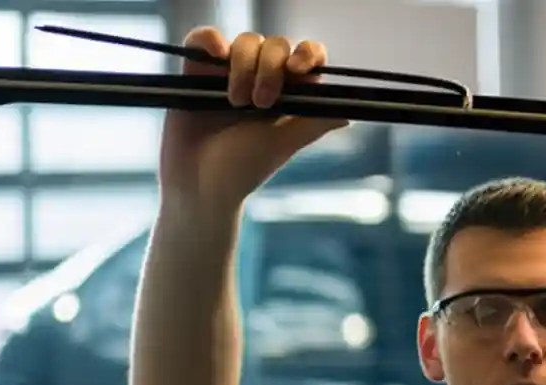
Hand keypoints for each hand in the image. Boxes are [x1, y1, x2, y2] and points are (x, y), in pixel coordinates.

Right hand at [158, 27, 348, 210]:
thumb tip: (349, 115)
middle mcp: (261, 79)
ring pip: (245, 41)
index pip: (306, 58)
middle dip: (270, 67)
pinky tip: (216, 56)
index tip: (297, 69)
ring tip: (235, 102)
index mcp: (289, 95)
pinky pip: (204, 39)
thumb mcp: (282, 144)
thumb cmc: (242, 169)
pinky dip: (210, 40)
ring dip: (243, 65)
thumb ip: (313, 124)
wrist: (196, 184)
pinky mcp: (196, 70)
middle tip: (260, 103)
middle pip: (275, 46)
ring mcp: (229, 73)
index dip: (307, 54)